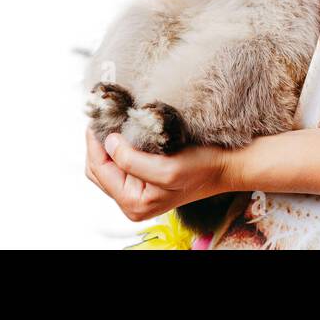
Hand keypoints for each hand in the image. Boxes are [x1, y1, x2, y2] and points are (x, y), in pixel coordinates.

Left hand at [84, 126, 232, 223]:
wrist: (226, 166)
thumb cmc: (201, 168)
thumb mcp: (167, 168)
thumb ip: (132, 160)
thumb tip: (108, 142)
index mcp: (133, 203)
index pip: (98, 169)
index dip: (94, 142)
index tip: (98, 116)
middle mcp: (131, 202)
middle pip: (97, 169)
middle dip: (97, 143)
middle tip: (104, 117)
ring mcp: (137, 192)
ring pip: (106, 165)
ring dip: (107, 144)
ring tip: (113, 122)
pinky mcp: (143, 181)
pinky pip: (120, 163)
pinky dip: (118, 146)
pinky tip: (124, 131)